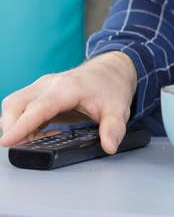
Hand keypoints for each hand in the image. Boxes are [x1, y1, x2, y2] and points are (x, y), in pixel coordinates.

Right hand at [0, 52, 137, 153]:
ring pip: (14, 105)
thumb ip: (113, 129)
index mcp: (67, 88)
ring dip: (18, 126)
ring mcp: (41, 87)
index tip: (7, 141)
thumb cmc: (111, 87)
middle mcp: (49, 85)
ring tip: (42, 138)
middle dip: (14, 128)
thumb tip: (110, 146)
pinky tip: (43, 133)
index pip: (38, 108)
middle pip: (16, 105)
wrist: (111, 70)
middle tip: (31, 145)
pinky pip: (20, 108)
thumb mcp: (119, 110)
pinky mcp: (39, 93)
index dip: (22, 126)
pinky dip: (23, 124)